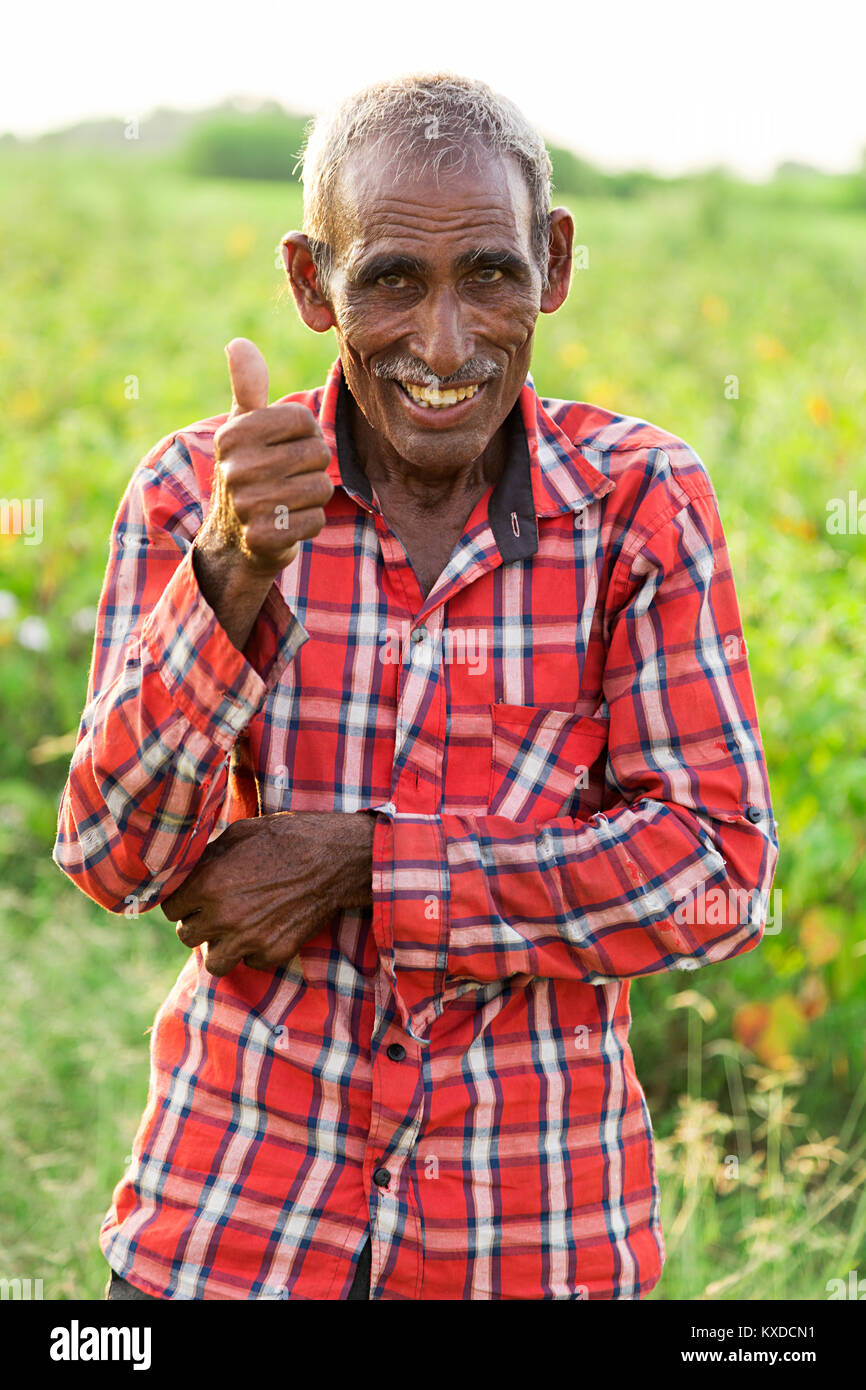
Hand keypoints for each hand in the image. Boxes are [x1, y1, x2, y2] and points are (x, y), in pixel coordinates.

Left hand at [161, 811, 374, 977]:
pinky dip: (256, 951)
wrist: (334, 858)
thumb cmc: (286, 837)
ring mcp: (249, 938)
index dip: (183, 902)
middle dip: (199, 924)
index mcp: (207, 883)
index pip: (170, 908)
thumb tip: (187, 871)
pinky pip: (251, 963)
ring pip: (215, 963)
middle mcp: (223, 915)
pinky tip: (266, 930)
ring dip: (221, 947)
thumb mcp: (239, 833)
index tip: (195, 898)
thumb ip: (207, 857)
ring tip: (235, 931)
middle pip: (187, 936)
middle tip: (216, 912)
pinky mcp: (274, 952)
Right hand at [205, 337, 334, 576]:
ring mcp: (248, 504)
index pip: (305, 420)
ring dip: (312, 498)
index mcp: (234, 433)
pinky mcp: (262, 538)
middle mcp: (236, 467)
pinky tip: (286, 524)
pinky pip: (315, 521)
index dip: (305, 435)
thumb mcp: (243, 429)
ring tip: (287, 501)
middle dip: (311, 469)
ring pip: (320, 488)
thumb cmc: (247, 472)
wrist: (232, 541)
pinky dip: (308, 524)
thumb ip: (248, 387)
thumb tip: (238, 343)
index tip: (282, 449)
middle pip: (318, 455)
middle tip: (286, 480)